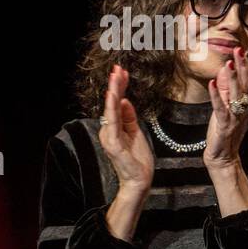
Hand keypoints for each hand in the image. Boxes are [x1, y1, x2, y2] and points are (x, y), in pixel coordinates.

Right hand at [99, 64, 153, 192]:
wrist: (139, 180)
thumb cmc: (138, 159)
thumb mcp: (135, 132)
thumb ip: (129, 117)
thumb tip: (126, 100)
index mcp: (114, 127)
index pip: (116, 103)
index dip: (119, 87)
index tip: (122, 72)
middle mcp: (108, 130)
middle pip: (112, 103)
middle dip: (116, 85)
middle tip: (118, 68)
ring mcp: (109, 136)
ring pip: (111, 109)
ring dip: (114, 92)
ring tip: (115, 76)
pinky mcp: (113, 144)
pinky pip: (112, 123)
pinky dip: (112, 108)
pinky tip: (113, 96)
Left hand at [204, 47, 247, 169]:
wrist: (223, 155)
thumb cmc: (224, 130)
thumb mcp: (226, 105)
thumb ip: (227, 89)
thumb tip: (227, 70)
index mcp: (243, 102)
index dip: (246, 65)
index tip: (241, 49)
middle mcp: (242, 108)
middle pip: (245, 84)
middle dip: (242, 66)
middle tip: (238, 49)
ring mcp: (235, 116)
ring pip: (236, 95)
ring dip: (233, 78)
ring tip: (229, 63)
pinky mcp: (224, 125)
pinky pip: (220, 108)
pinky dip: (216, 96)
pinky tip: (212, 83)